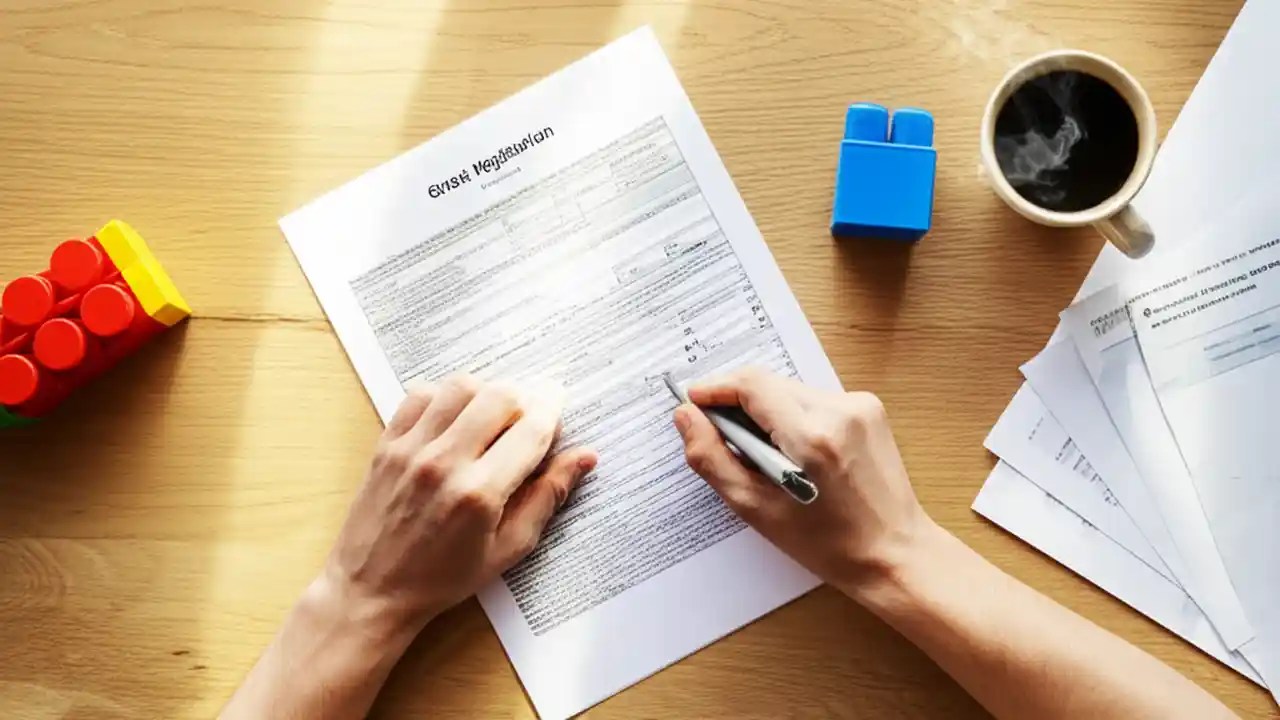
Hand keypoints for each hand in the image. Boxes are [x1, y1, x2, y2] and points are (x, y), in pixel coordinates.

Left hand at [321, 375, 596, 638]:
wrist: (372, 591)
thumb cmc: (443, 578)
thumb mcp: (508, 549)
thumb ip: (548, 497)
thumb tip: (585, 457)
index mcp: (480, 494)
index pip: (531, 429)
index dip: (553, 411)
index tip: (560, 407)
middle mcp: (445, 463)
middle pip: (500, 395)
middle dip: (526, 397)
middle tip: (530, 415)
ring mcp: (411, 449)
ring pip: (461, 386)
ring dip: (486, 393)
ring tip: (493, 416)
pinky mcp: (387, 444)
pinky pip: (421, 395)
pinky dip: (445, 397)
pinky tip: (455, 418)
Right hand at [672, 367, 932, 597]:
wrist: (894, 554)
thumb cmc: (828, 544)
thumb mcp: (756, 509)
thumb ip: (712, 458)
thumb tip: (686, 416)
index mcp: (811, 436)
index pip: (751, 384)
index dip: (715, 388)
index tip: (693, 403)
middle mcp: (839, 410)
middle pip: (769, 384)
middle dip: (738, 405)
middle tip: (724, 441)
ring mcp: (860, 405)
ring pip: (790, 391)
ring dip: (767, 414)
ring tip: (765, 458)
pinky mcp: (870, 409)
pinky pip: (814, 400)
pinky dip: (794, 419)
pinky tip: (796, 456)